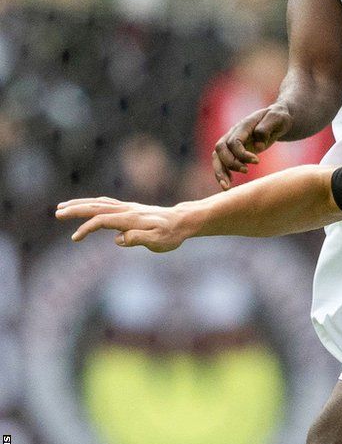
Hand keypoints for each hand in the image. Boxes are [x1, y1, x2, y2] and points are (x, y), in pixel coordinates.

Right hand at [55, 197, 187, 252]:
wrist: (183, 221)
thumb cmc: (172, 234)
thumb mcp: (159, 241)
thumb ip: (139, 239)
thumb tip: (118, 239)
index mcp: (131, 219)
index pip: (103, 220)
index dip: (87, 228)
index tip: (75, 238)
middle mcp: (128, 210)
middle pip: (97, 207)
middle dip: (76, 210)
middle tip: (56, 213)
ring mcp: (128, 208)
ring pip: (100, 203)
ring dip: (80, 204)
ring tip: (62, 207)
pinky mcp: (130, 209)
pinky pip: (107, 203)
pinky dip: (92, 203)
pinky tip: (85, 205)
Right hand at [212, 103, 293, 189]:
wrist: (276, 118)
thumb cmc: (278, 118)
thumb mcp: (277, 118)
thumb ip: (266, 128)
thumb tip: (258, 147)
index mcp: (243, 125)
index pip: (233, 141)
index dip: (241, 153)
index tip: (257, 161)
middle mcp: (233, 132)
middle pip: (220, 148)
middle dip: (230, 163)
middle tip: (246, 171)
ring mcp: (231, 141)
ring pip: (217, 157)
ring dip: (220, 172)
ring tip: (227, 188)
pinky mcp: (234, 150)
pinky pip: (222, 162)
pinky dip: (222, 174)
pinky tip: (228, 185)